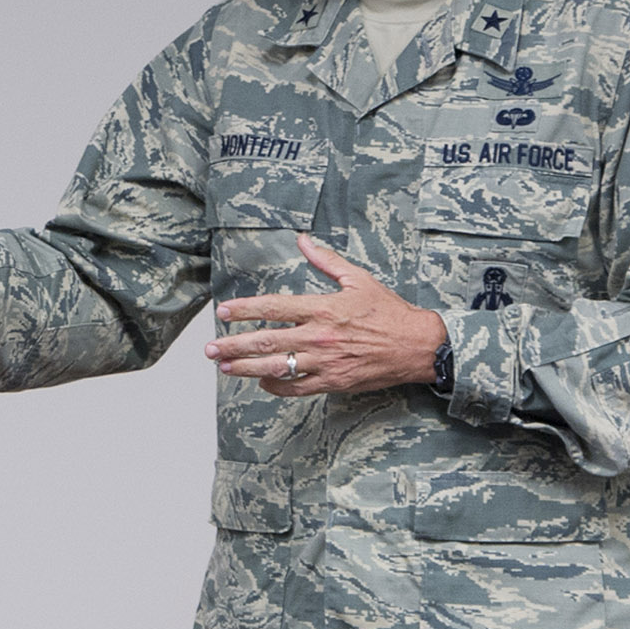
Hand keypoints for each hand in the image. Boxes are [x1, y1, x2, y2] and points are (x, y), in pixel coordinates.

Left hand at [206, 235, 446, 396]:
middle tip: (210, 349)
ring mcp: (325, 362)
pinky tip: (261, 381)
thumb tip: (303, 240)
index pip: (273, 307)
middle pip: (266, 341)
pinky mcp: (334, 382)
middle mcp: (319, 336)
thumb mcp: (359, 279)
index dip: (244, 310)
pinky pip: (296, 388)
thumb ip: (326, 261)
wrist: (419, 346)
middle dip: (233, 345)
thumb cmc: (389, 311)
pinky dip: (276, 386)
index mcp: (323, 308)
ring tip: (224, 367)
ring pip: (276, 367)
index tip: (223, 312)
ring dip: (245, 368)